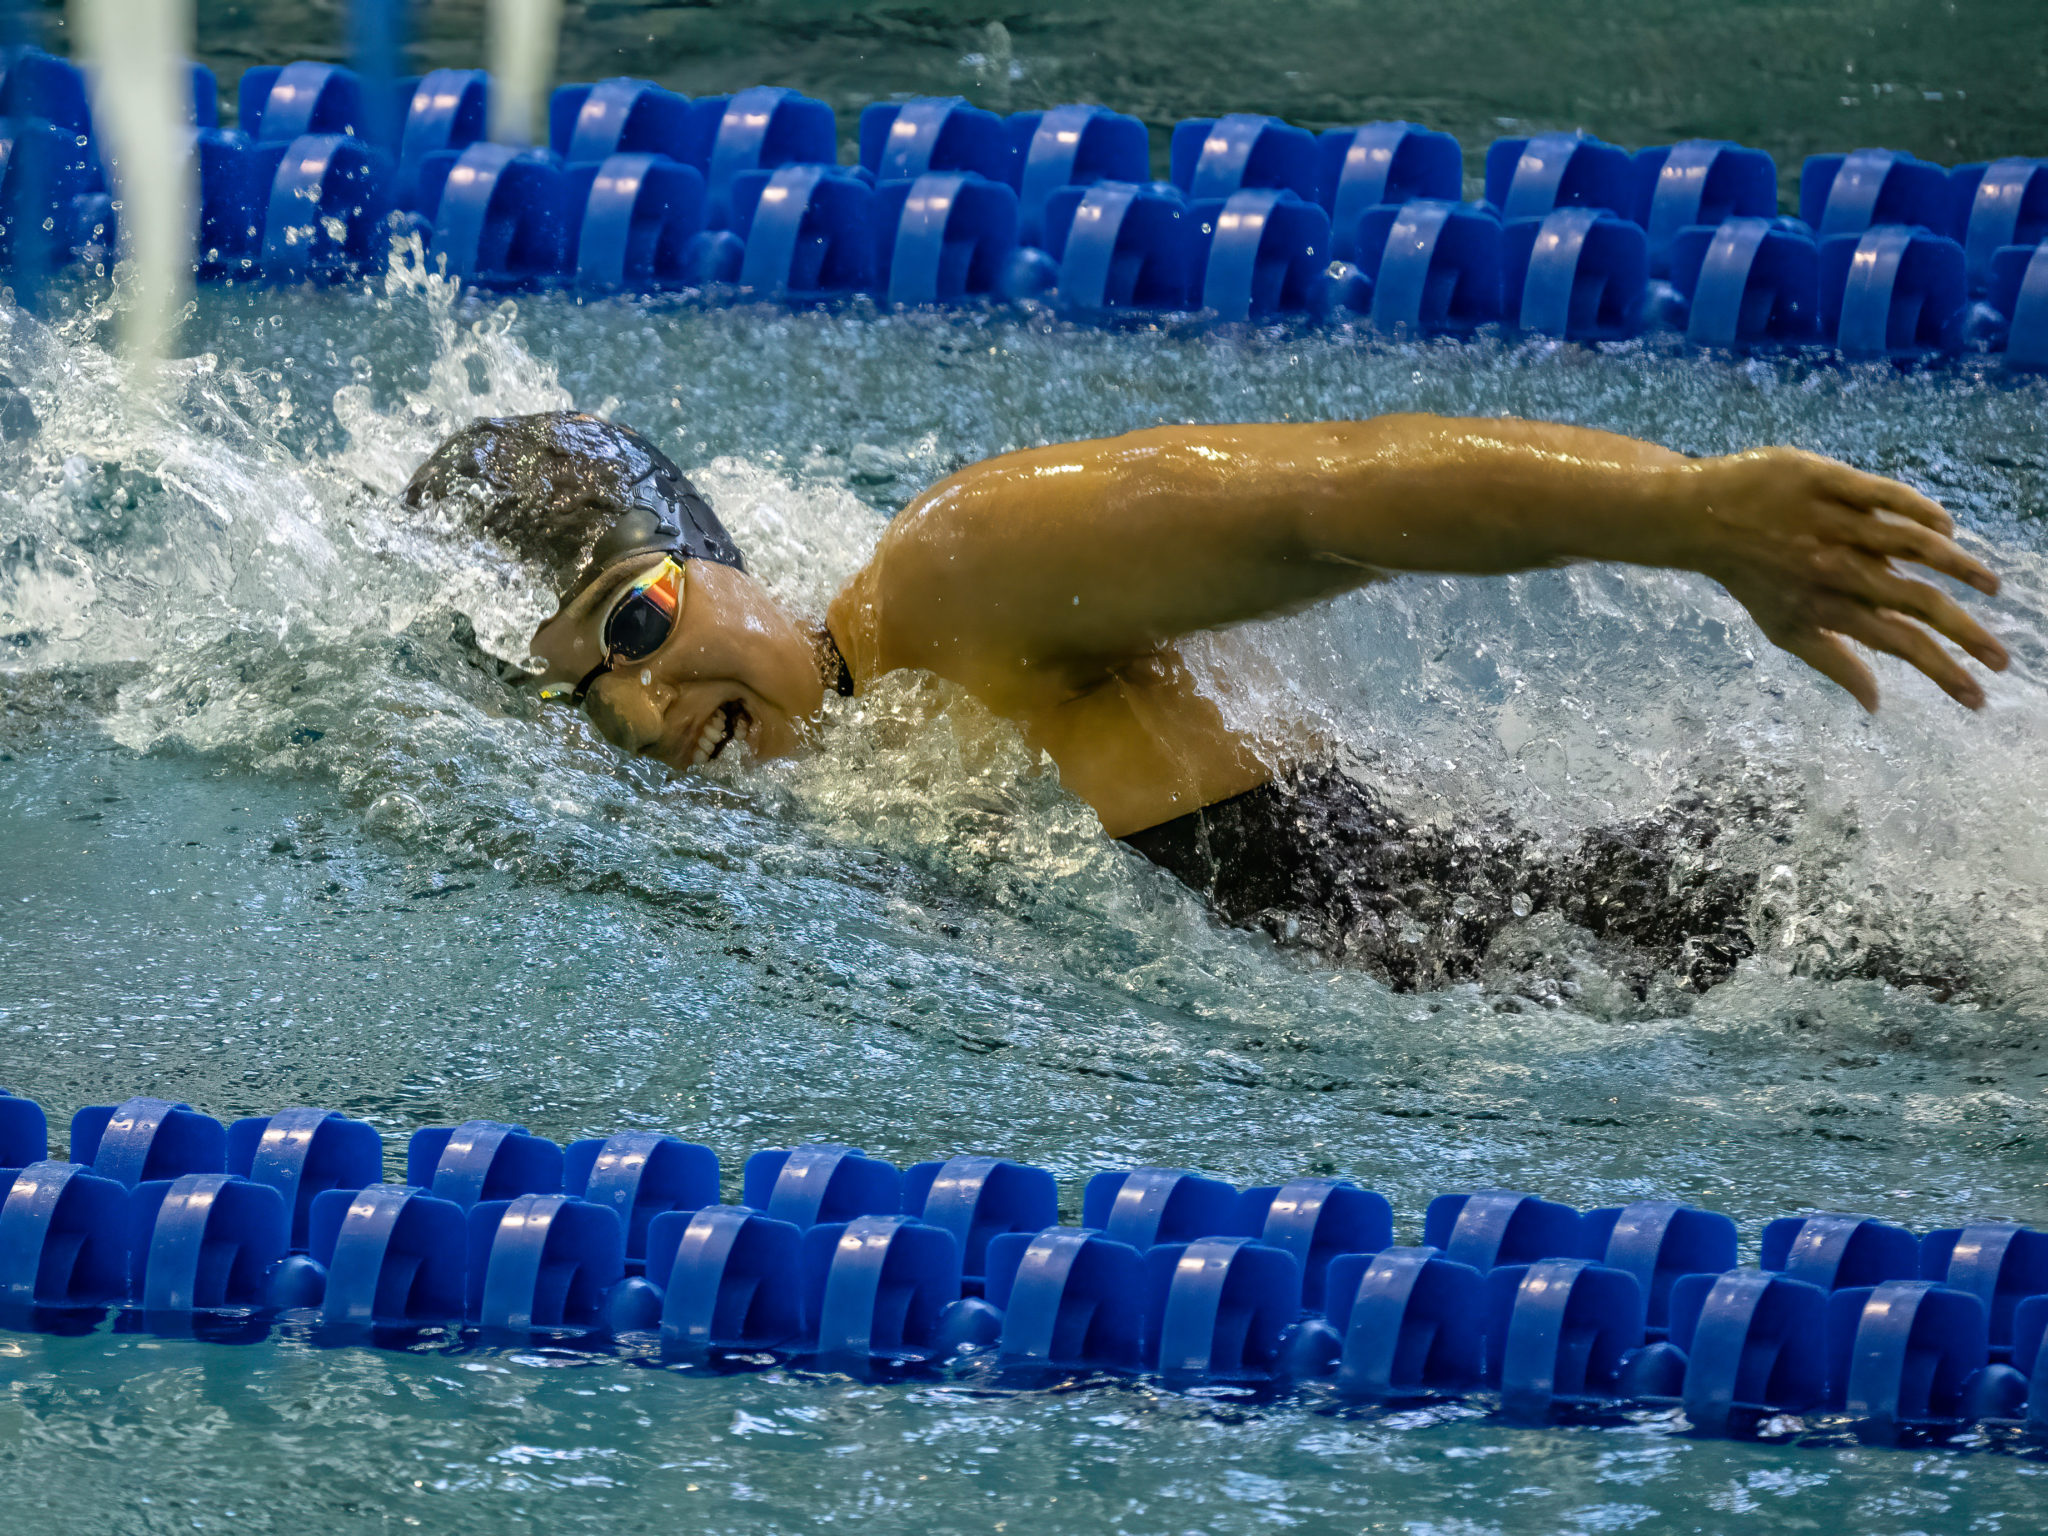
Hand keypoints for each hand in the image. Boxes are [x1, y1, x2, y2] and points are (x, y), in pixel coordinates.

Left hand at [1674, 447, 2006, 710]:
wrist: (1698, 517)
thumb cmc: (1751, 577)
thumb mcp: (1783, 628)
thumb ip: (1834, 663)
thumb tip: (1876, 705)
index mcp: (1828, 607)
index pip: (1900, 646)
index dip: (1943, 673)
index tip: (1979, 696)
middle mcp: (1836, 570)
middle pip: (1918, 603)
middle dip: (1967, 634)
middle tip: (2003, 658)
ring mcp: (1835, 524)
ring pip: (1915, 544)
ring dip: (1960, 566)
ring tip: (1990, 586)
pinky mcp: (1829, 482)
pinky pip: (1887, 495)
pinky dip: (1923, 511)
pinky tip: (1947, 529)